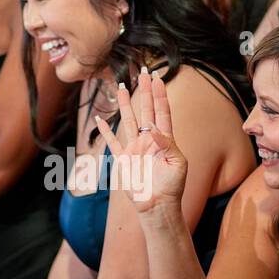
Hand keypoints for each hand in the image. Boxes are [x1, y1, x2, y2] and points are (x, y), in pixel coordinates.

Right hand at [92, 67, 187, 213]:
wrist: (157, 206)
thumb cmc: (172, 187)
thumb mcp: (177, 164)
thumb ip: (166, 144)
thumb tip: (153, 129)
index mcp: (165, 139)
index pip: (162, 111)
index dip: (160, 94)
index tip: (158, 77)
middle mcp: (149, 140)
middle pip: (145, 109)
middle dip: (144, 90)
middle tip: (142, 71)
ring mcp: (135, 148)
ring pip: (129, 120)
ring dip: (125, 103)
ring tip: (121, 86)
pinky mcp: (123, 160)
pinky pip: (113, 141)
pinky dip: (106, 130)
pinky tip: (101, 118)